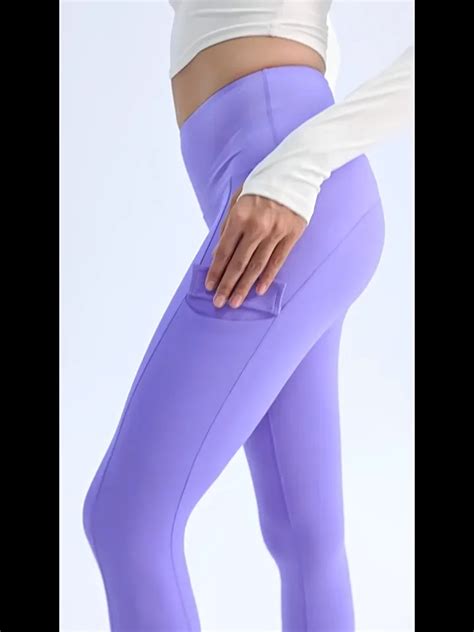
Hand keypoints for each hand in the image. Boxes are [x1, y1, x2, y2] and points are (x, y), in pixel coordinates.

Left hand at [205, 183, 306, 307]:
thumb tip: (219, 254)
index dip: (216, 271)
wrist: (294, 173)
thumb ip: (228, 225)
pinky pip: (277, 261)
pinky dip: (267, 277)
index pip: (224, 251)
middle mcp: (257, 227)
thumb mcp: (238, 199)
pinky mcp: (292, 235)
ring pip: (257, 266)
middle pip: (239, 263)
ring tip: (235, 302)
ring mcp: (276, 232)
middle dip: (227, 285)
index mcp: (240, 216)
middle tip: (219, 302)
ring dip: (244, 286)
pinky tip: (258, 290)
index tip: (210, 286)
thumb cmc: (261, 186)